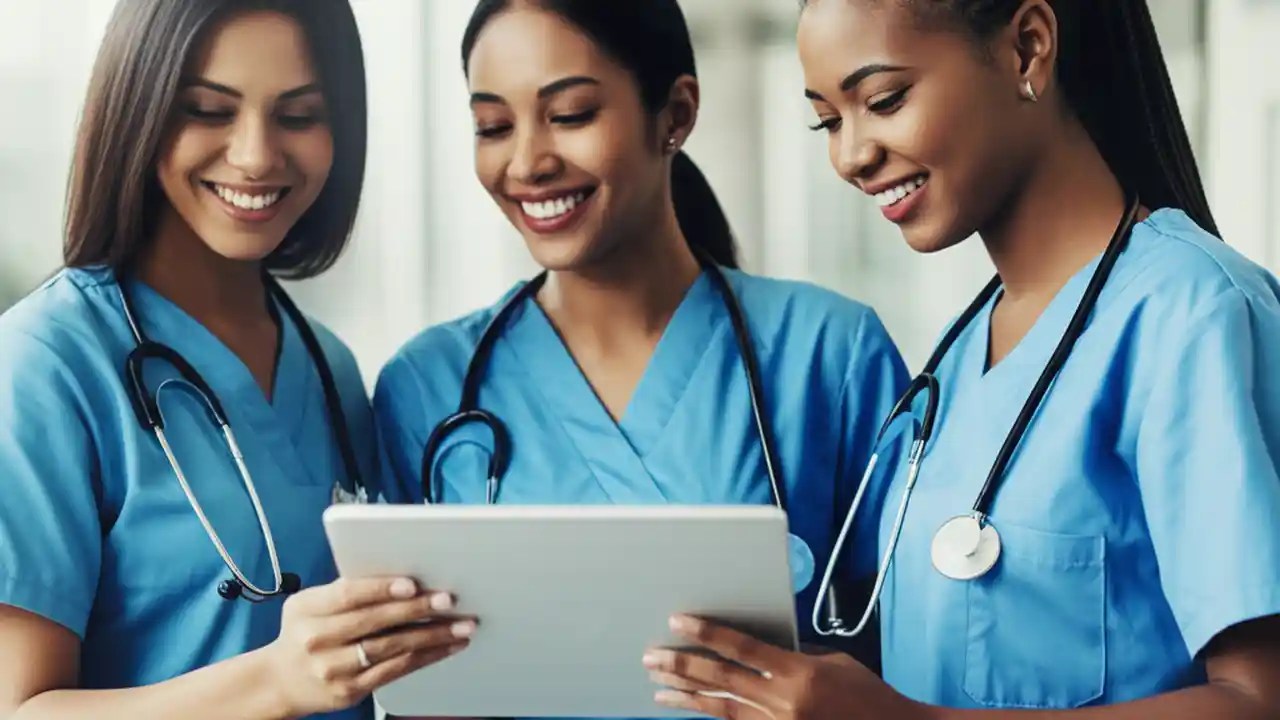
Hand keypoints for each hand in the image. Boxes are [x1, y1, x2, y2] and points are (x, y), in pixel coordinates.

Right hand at [261, 576, 475, 717]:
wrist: (281, 681)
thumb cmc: (305, 632)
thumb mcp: (310, 605)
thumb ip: (346, 591)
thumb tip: (401, 576)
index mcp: (307, 609)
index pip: (347, 595)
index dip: (381, 588)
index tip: (411, 583)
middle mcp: (317, 640)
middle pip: (373, 622)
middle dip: (416, 609)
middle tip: (448, 600)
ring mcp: (333, 669)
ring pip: (390, 649)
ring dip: (431, 636)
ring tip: (460, 626)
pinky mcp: (350, 691)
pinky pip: (394, 671)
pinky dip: (425, 657)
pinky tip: (446, 647)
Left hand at [642, 615, 928, 719]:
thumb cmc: (868, 696)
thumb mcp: (832, 663)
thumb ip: (793, 655)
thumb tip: (757, 648)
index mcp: (799, 673)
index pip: (743, 648)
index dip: (708, 634)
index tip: (679, 621)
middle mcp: (785, 702)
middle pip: (722, 680)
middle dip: (684, 666)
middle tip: (653, 656)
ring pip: (721, 708)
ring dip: (687, 695)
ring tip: (659, 686)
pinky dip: (711, 714)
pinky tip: (689, 706)